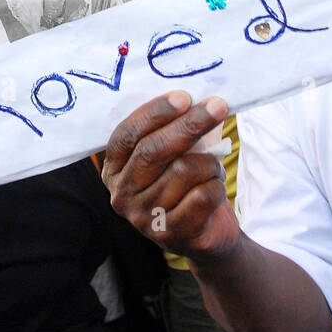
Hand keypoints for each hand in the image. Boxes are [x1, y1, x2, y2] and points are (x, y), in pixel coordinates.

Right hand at [100, 92, 239, 261]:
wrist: (204, 233)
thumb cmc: (185, 184)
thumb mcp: (171, 156)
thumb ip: (171, 132)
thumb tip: (197, 99)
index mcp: (114, 169)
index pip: (127, 135)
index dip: (155, 113)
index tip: (183, 97)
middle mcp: (122, 194)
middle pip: (154, 150)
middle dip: (189, 124)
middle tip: (217, 106)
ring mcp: (143, 218)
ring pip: (184, 170)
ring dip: (209, 163)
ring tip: (213, 167)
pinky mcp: (170, 234)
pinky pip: (202, 195)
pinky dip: (217, 186)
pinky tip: (215, 188)